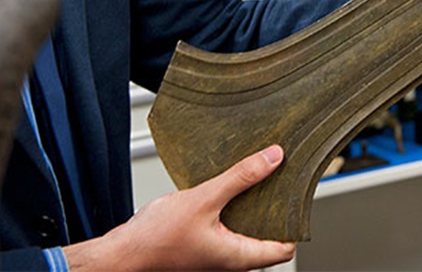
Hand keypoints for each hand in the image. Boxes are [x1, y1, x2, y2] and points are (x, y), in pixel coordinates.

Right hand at [65, 145, 294, 270]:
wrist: (121, 253)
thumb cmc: (155, 239)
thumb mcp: (204, 199)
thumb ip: (240, 178)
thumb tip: (273, 159)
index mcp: (236, 257)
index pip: (284, 249)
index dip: (295, 225)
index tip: (301, 200)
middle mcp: (228, 261)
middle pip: (267, 240)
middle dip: (275, 212)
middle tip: (280, 184)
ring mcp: (214, 255)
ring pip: (245, 233)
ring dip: (252, 210)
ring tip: (256, 182)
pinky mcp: (200, 247)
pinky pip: (226, 229)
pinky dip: (232, 211)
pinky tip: (226, 190)